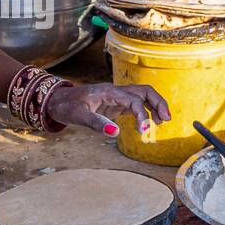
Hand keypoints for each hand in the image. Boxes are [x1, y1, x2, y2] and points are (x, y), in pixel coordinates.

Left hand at [44, 82, 170, 134]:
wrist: (57, 100)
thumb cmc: (67, 106)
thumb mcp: (79, 116)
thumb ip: (97, 123)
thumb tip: (115, 132)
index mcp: (110, 92)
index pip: (134, 100)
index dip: (142, 115)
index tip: (143, 131)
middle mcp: (116, 92)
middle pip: (145, 91)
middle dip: (158, 103)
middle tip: (166, 119)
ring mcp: (116, 97)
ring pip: (142, 96)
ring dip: (155, 105)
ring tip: (162, 121)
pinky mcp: (115, 104)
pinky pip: (135, 104)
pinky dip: (145, 111)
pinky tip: (149, 122)